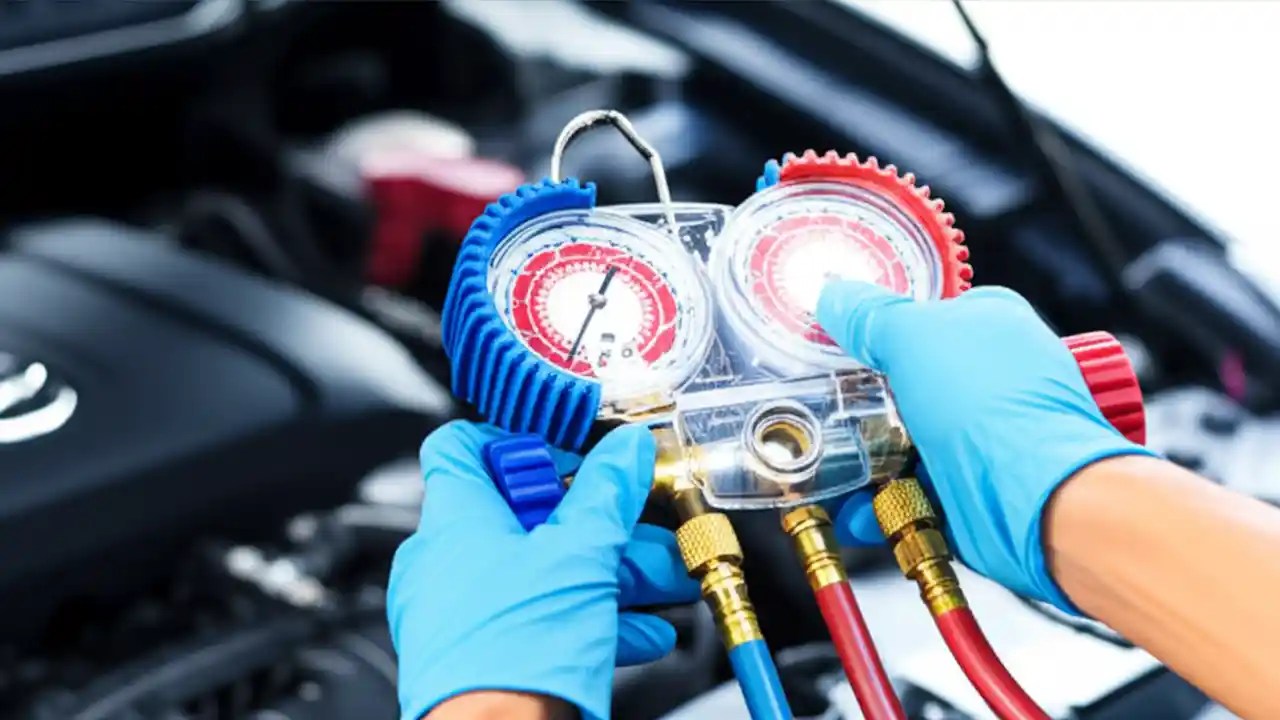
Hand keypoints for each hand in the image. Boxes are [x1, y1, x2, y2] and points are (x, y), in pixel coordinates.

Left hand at [388, 421, 698, 719]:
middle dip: (599, 522)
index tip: (572, 449)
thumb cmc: (514, 656)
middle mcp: (448, 561)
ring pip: (542, 571)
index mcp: (456, 519)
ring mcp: (462, 612)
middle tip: (645, 525)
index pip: (465, 447)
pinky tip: (644, 630)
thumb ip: (608, 494)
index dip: (520, 439)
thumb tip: (625, 453)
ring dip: (610, 572)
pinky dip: (591, 617)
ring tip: (666, 580)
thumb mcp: (582, 556)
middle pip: (527, 515)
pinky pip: (539, 620)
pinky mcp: (483, 655)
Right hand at [817, 280, 1151, 610]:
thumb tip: (835, 294)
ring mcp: (984, 437)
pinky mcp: (973, 490)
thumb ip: (869, 315)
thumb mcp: (913, 336)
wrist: (1038, 500)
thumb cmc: (994, 406)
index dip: (876, 331)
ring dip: (863, 461)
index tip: (834, 345)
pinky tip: (855, 511)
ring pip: (904, 444)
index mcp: (990, 324)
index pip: (924, 317)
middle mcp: (992, 379)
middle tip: (820, 411)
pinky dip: (882, 505)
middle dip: (859, 405)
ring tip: (828, 468)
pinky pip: (914, 493)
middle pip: (905, 386)